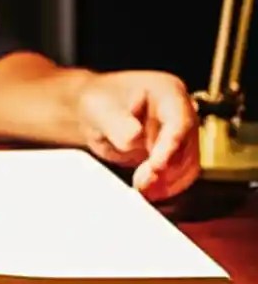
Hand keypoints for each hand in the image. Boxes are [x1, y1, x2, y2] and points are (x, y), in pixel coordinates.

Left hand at [75, 70, 199, 200]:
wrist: (94, 113)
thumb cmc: (98, 101)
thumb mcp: (100, 108)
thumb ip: (116, 123)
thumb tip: (134, 138)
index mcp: (168, 91)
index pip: (179, 120)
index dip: (171, 145)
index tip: (157, 165)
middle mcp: (180, 112)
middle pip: (188, 145)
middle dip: (168, 168)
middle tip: (143, 182)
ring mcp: (178, 134)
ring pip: (187, 163)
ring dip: (168, 180)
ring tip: (143, 189)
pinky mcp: (172, 153)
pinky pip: (178, 174)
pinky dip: (166, 186)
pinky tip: (149, 192)